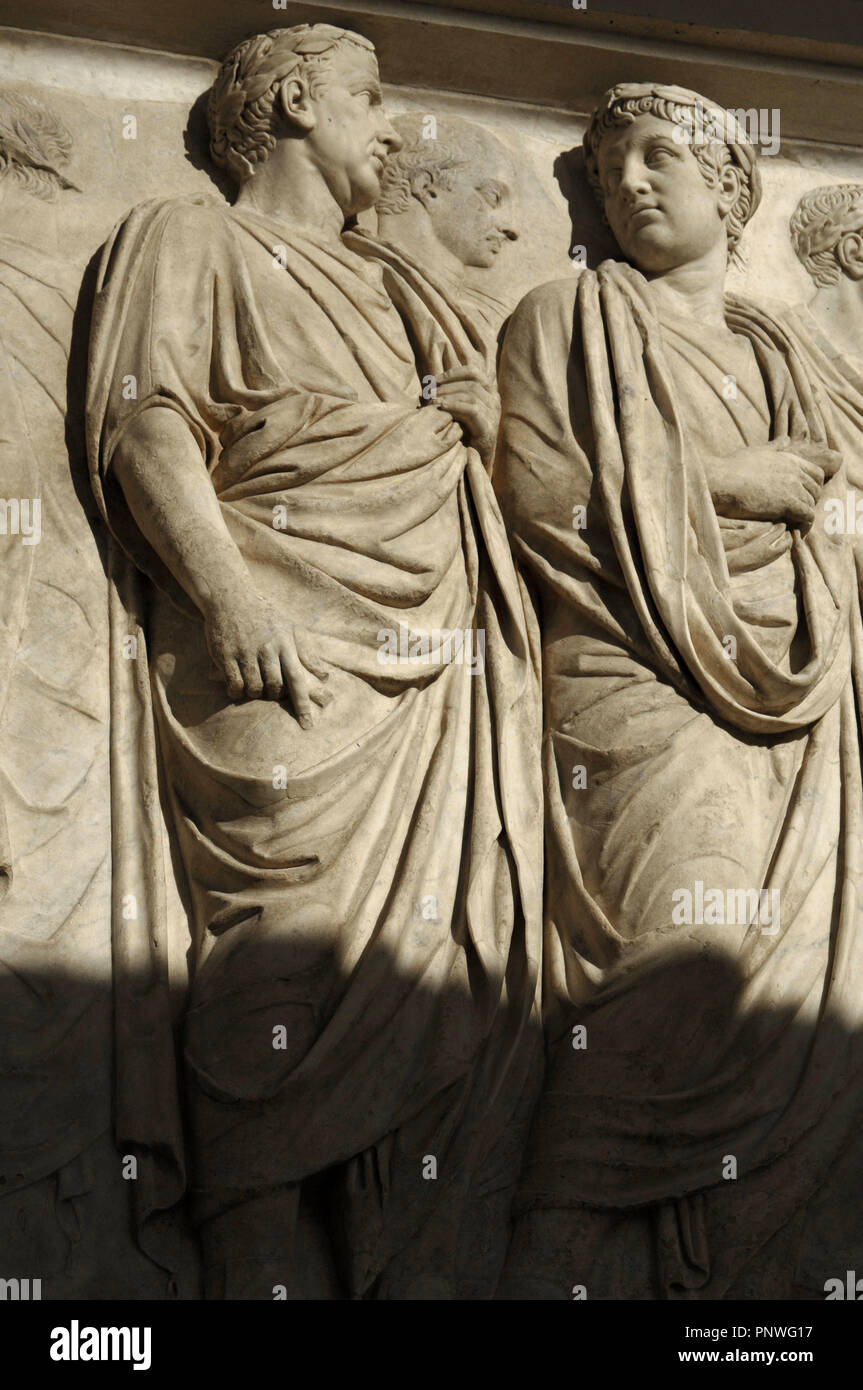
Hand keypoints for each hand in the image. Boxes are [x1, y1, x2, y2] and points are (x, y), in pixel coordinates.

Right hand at [203, 590, 330, 723]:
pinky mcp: (226, 655)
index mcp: (285, 643)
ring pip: (254, 688)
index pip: (297, 679)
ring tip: (254, 686)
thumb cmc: (265, 614)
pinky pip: (234, 684)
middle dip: (275, 695)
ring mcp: (245, 652)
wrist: (230, 597)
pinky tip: (237, 688)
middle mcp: (267, 649)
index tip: (308, 725)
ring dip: (256, 693)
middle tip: (272, 691)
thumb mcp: (291, 627)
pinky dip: (236, 692)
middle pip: (275, 687)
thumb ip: (308, 651)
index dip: (303, 704)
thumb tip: (325, 675)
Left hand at [433, 364, 499, 469]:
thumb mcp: (455, 410)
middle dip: (446, 385)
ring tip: (431, 402)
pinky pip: (472, 409)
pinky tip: (442, 408)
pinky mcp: (489, 428)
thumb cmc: (460, 435)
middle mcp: (494, 401)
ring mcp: (493, 414)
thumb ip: (449, 395)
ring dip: (448, 395)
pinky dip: (455, 406)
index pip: (473, 372)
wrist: (472, 463)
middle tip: (428, 393)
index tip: (433, 380)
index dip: (452, 373)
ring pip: (471, 394)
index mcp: (488, 393)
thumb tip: (427, 382)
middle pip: (471, 382)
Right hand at [704, 436, 841, 527]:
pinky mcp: (788, 504)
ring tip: (794, 524)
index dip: (813, 486)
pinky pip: (808, 516)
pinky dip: (805, 525)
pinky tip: (796, 531)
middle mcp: (795, 472)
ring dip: (804, 515)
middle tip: (797, 514)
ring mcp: (793, 487)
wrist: (722, 481)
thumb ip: (774, 446)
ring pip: (812, 504)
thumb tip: (786, 439)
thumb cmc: (732, 467)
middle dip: (809, 502)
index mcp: (790, 459)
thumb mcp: (756, 451)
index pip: (816, 473)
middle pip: (816, 490)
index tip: (803, 496)